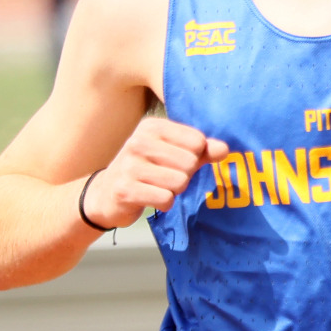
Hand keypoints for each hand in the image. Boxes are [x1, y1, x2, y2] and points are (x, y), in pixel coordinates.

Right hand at [84, 119, 227, 229]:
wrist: (106, 194)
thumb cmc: (147, 170)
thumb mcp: (173, 154)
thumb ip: (202, 150)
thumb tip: (224, 149)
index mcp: (153, 127)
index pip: (197, 141)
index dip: (195, 157)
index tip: (177, 161)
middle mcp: (139, 142)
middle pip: (190, 163)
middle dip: (185, 176)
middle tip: (165, 177)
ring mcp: (129, 166)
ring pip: (180, 182)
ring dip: (174, 190)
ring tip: (157, 186)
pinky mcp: (125, 190)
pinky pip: (166, 199)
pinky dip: (164, 203)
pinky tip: (150, 198)